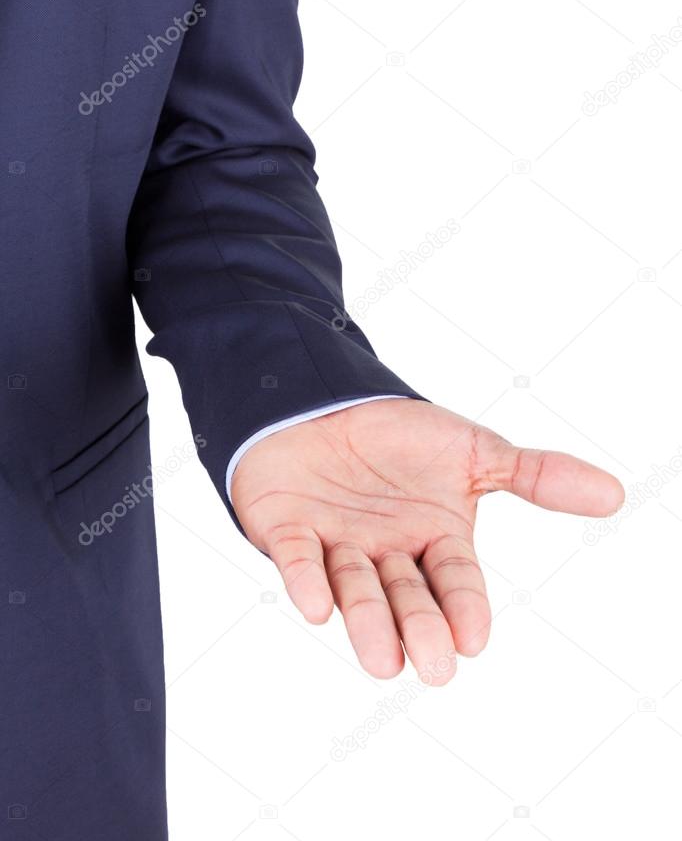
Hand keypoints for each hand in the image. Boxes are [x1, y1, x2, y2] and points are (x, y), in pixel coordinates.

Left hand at [231, 399, 623, 683]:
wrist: (327, 398)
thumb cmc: (399, 432)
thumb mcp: (473, 449)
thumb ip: (536, 474)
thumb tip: (614, 494)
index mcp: (432, 539)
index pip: (454, 579)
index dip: (463, 607)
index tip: (471, 640)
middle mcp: (386, 551)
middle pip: (405, 595)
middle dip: (418, 627)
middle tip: (431, 664)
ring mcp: (334, 543)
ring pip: (354, 587)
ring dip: (367, 620)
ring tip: (383, 658)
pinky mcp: (285, 530)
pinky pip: (295, 559)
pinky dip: (304, 580)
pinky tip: (316, 604)